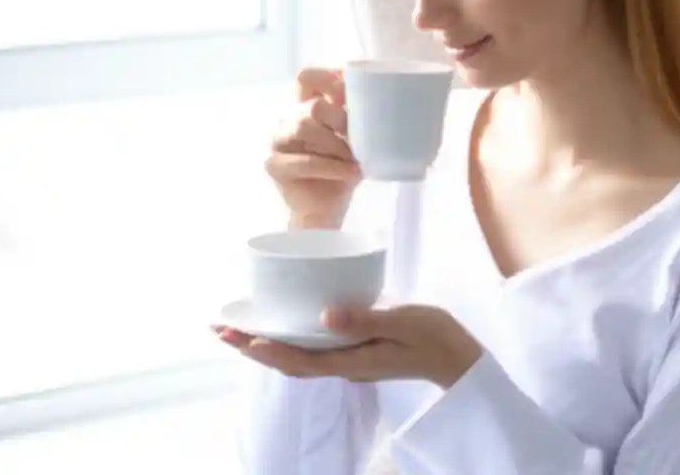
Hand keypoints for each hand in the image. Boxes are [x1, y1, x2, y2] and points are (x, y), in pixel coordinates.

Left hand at [213, 305, 483, 388]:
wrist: (458, 358)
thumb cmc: (434, 337)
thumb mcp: (403, 321)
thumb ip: (366, 319)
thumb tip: (324, 315)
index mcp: (352, 360)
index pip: (299, 359)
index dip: (268, 349)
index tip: (241, 335)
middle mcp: (344, 365)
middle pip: (289, 361)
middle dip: (253, 346)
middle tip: (221, 328)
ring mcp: (350, 361)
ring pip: (298, 357)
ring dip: (267, 344)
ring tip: (240, 327)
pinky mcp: (357, 352)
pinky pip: (313, 350)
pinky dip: (290, 340)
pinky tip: (286, 324)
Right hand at [266, 67, 360, 228]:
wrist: (328, 206)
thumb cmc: (345, 168)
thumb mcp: (359, 140)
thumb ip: (360, 119)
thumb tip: (383, 102)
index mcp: (308, 106)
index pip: (307, 77)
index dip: (329, 79)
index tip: (351, 95)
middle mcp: (290, 118)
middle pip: (312, 105)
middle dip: (341, 120)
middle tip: (358, 139)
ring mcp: (279, 140)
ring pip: (304, 127)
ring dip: (336, 145)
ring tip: (354, 159)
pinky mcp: (274, 164)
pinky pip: (305, 161)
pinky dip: (333, 167)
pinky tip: (351, 172)